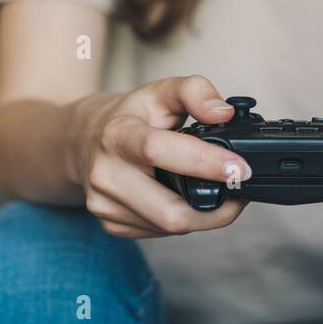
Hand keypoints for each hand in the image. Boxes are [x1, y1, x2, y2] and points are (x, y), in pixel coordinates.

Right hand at [73, 75, 251, 237]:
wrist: (82, 141)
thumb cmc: (129, 117)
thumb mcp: (160, 91)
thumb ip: (195, 91)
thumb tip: (223, 114)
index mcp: (117, 135)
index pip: (159, 150)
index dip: (204, 162)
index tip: (239, 169)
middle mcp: (105, 174)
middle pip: (169, 212)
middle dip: (216, 210)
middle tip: (239, 191)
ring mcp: (105, 205)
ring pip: (169, 227)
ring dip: (201, 216)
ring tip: (210, 191)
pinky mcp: (110, 225)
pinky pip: (159, 233)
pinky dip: (180, 219)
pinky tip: (180, 198)